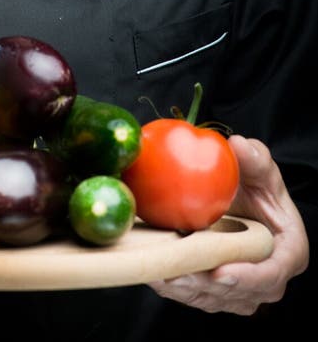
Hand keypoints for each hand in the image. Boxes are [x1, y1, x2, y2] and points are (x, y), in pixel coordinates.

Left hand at [147, 135, 308, 314]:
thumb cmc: (254, 183)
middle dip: (209, 287)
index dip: (248, 277)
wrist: (236, 195)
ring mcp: (243, 287)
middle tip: (180, 273)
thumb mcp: (259, 167)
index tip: (220, 271)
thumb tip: (239, 145)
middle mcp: (269, 277)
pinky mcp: (219, 291)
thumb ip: (255, 158)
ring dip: (188, 290)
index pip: (273, 272)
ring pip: (216, 299)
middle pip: (241, 293)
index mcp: (288, 250)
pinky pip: (199, 297)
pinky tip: (156, 275)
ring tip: (162, 274)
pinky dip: (177, 290)